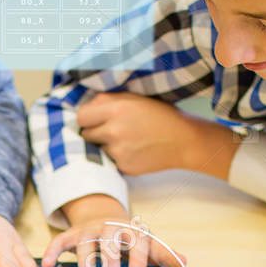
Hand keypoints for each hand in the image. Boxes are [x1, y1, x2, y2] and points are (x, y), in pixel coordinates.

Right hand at [42, 197, 184, 266]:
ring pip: (85, 243)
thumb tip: (184, 262)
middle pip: (109, 240)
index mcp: (132, 231)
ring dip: (85, 263)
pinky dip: (52, 251)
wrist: (107, 218)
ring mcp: (90, 230)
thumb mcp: (149, 245)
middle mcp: (110, 228)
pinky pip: (60, 241)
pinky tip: (47, 264)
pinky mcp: (73, 234)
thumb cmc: (131, 239)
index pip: (137, 242)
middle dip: (109, 259)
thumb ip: (165, 255)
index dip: (137, 258)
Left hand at [76, 92, 236, 178]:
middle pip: (86, 135)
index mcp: (117, 109)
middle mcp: (115, 131)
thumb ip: (108, 100)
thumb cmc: (160, 116)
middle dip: (95, 132)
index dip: (87, 118)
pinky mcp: (124, 167)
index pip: (82, 116)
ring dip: (105, 146)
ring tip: (126, 140)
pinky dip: (117, 158)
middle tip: (111, 129)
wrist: (183, 140)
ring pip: (97, 150)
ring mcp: (119, 151)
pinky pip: (110, 162)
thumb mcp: (135, 99)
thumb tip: (86, 106)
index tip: (94, 119)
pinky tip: (133, 150)